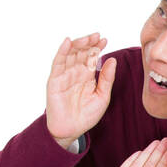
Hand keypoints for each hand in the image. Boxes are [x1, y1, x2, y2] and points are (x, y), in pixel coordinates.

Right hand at [46, 33, 116, 150]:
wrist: (71, 130)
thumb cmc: (86, 116)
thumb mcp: (102, 96)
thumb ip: (107, 79)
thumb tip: (112, 60)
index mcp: (87, 76)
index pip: (91, 57)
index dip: (97, 47)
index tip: (105, 40)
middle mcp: (75, 73)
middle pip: (81, 52)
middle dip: (89, 43)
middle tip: (97, 36)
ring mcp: (64, 75)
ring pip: (70, 54)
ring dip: (78, 44)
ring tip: (87, 39)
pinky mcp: (54, 79)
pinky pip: (57, 63)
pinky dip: (62, 51)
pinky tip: (67, 42)